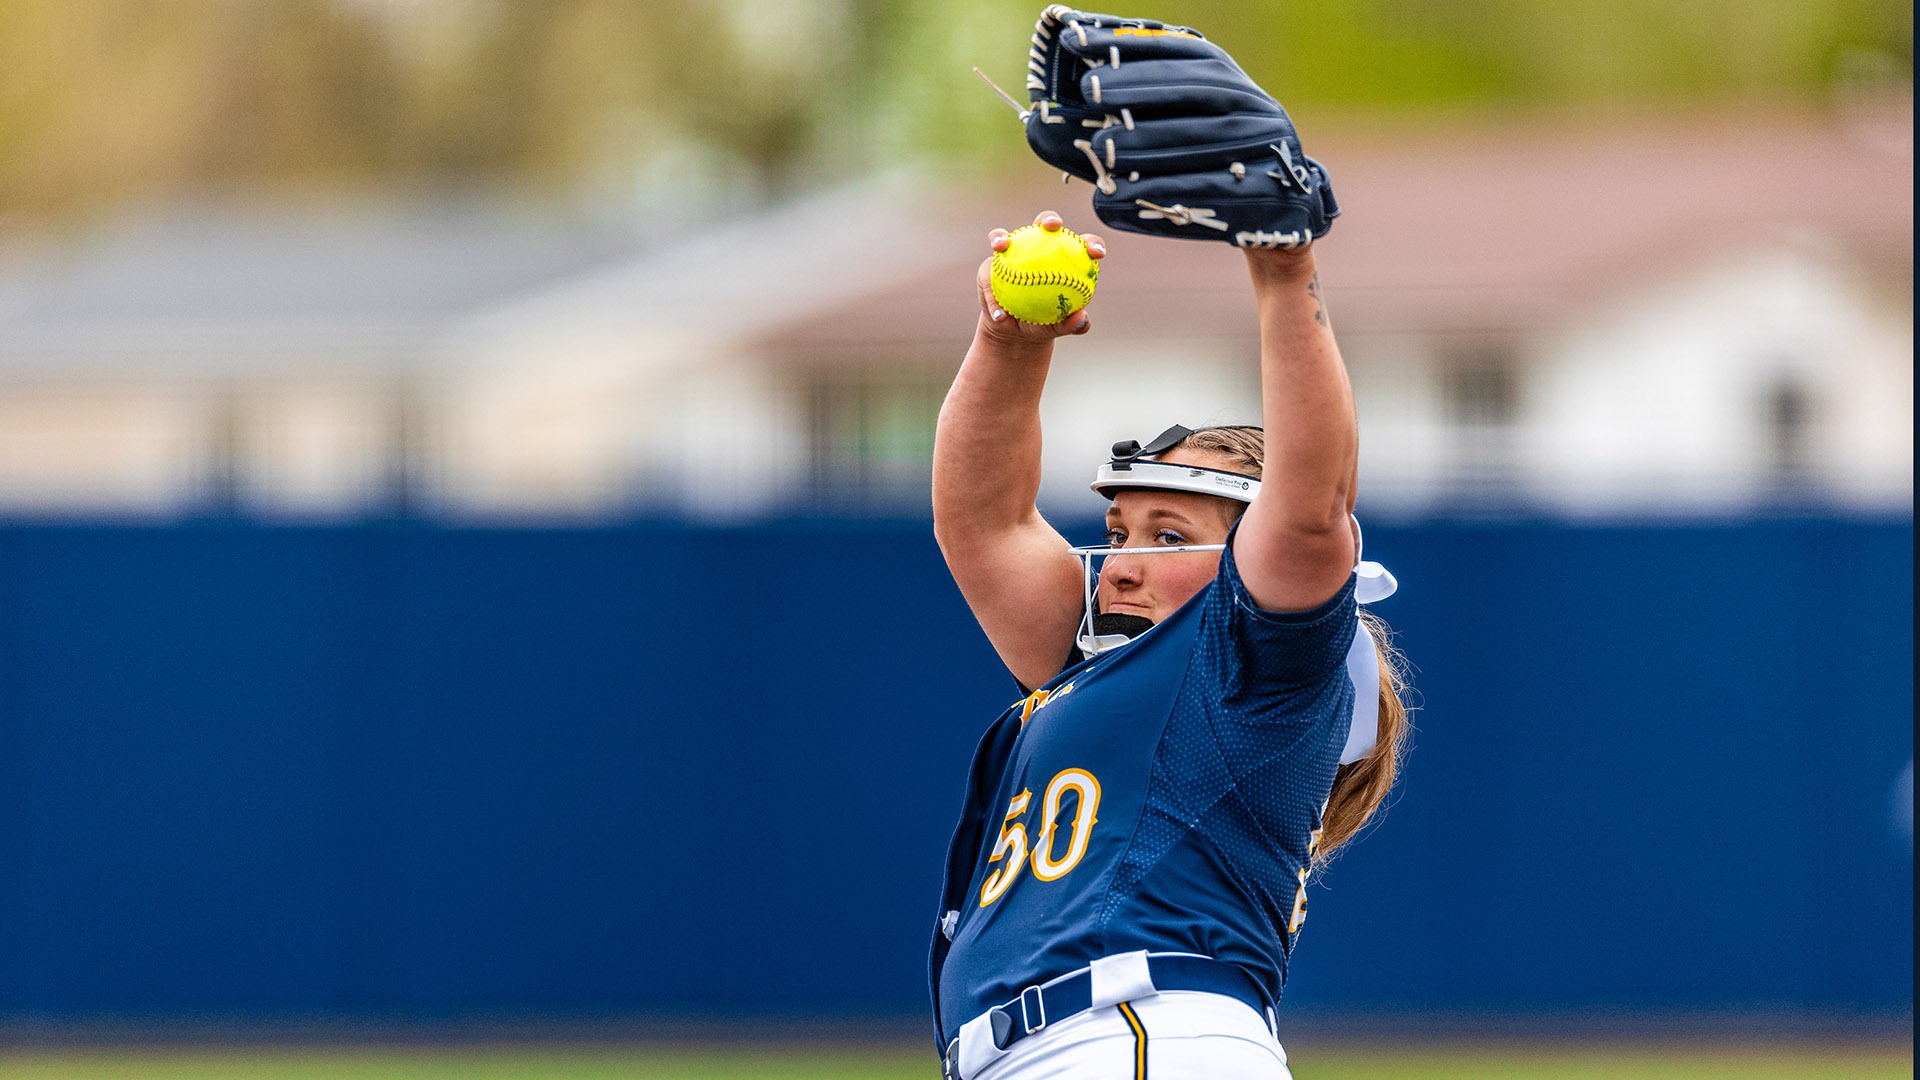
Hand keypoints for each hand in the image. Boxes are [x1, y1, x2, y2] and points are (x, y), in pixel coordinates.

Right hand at [975, 210, 1105, 343]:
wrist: (1015, 332)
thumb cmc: (1043, 324)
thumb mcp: (1059, 328)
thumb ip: (1074, 324)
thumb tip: (1082, 318)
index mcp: (1063, 258)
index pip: (1081, 245)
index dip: (1091, 243)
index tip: (1097, 254)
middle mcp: (1037, 247)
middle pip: (1045, 224)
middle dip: (1050, 218)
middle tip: (1053, 227)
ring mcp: (1011, 253)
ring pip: (1006, 236)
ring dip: (1001, 236)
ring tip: (1001, 245)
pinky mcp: (989, 266)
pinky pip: (987, 270)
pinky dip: (988, 283)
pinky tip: (992, 297)